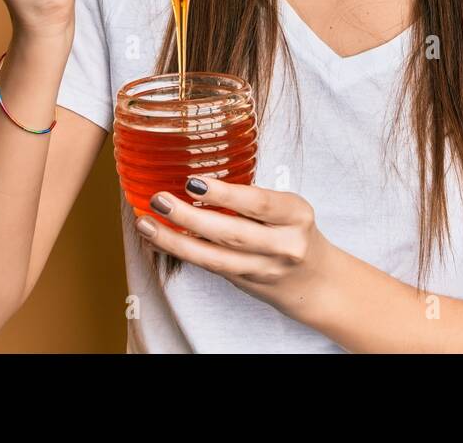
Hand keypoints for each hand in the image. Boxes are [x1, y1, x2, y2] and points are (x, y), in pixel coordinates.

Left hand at [138, 177, 335, 319]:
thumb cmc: (294, 231)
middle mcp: (283, 246)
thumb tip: (196, 180)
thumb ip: (253, 198)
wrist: (315, 280)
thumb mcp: (287, 209)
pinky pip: (208, 267)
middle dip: (190, 218)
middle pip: (231, 234)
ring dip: (175, 241)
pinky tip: (158, 240)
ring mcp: (263, 269)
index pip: (259, 203)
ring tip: (147, 223)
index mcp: (296, 216)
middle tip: (159, 200)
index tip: (194, 182)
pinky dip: (180, 251)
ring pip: (214, 258)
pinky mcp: (245, 284)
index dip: (226, 194)